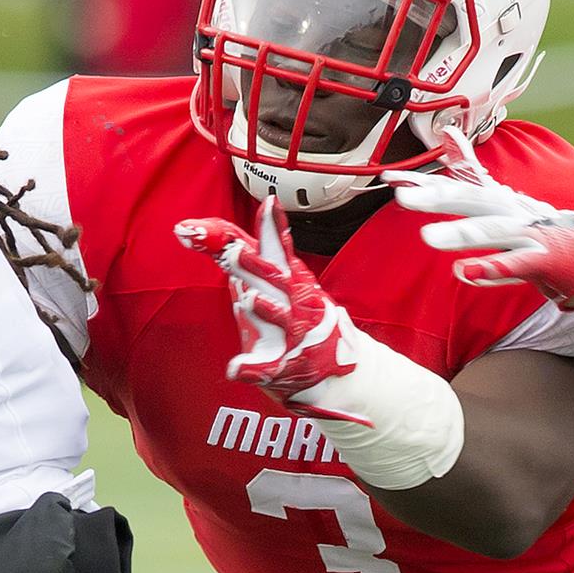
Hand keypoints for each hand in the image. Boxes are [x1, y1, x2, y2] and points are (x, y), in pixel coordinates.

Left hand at [173, 202, 367, 419]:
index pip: (280, 250)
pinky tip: (236, 369)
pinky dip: (252, 369)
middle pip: (277, 280)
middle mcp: (299, 303)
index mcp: (296, 282)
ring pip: (281, 319)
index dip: (272, 228)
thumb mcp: (291, 280)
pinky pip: (268, 368)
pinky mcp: (289, 365)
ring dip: (267, 309)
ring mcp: (296, 335)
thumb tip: (254, 217)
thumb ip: (270, 251)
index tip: (268, 203)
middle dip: (257, 266)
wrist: (339, 368)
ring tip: (248, 298)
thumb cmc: (306, 318)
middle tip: (234, 251)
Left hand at [389, 162, 573, 305]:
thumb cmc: (541, 228)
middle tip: (402, 199)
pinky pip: (516, 263)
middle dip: (436, 198)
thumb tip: (446, 134)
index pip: (456, 186)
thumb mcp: (502, 198)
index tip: (388, 179)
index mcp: (499, 199)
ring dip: (461, 234)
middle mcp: (511, 210)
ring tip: (429, 239)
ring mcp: (529, 233)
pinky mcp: (545, 260)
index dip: (423, 182)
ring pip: (491, 231)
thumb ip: (471, 170)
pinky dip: (493, 268)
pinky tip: (467, 273)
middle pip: (471, 201)